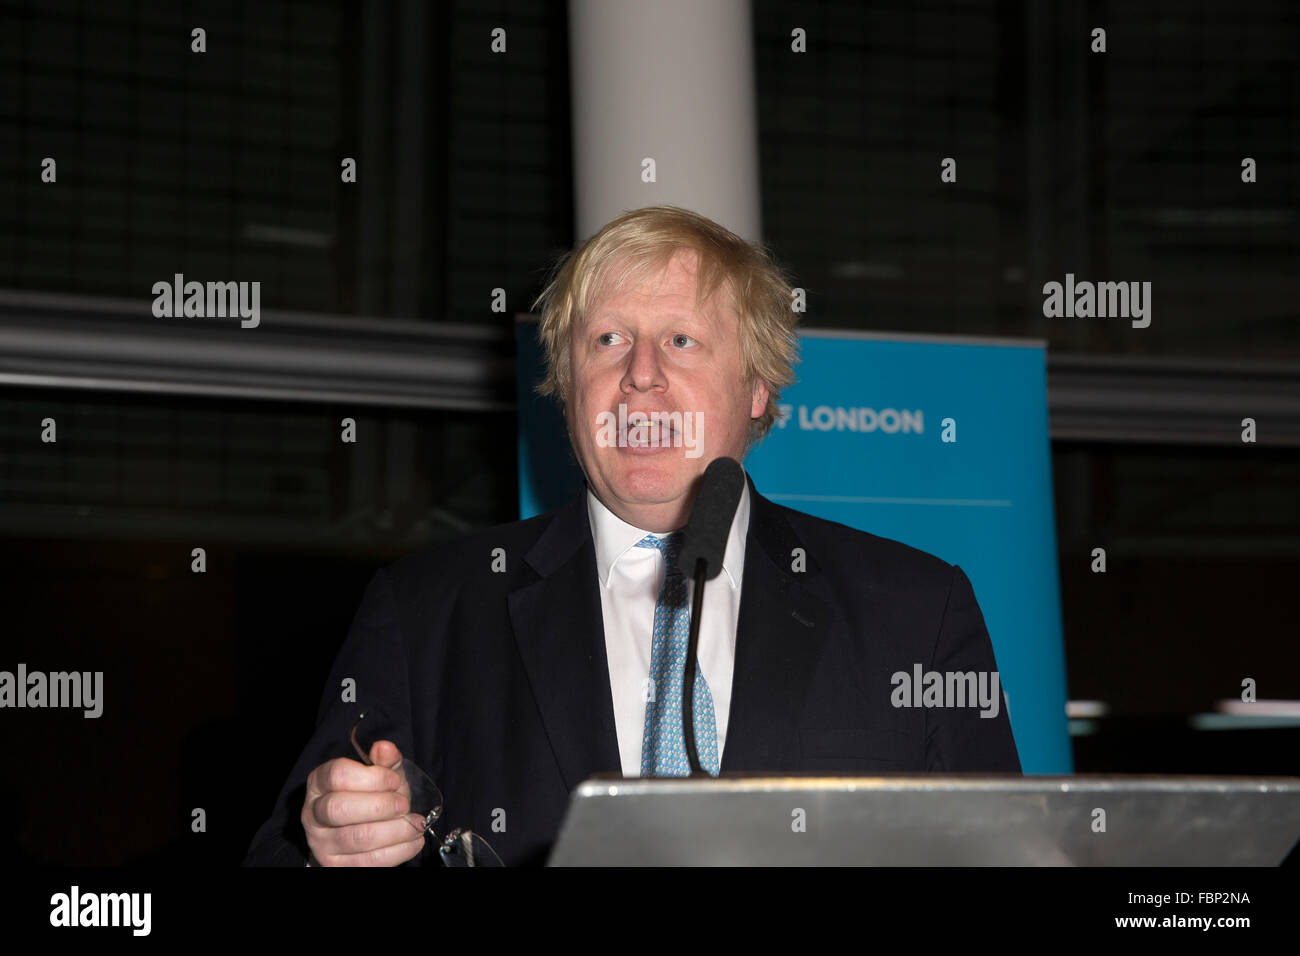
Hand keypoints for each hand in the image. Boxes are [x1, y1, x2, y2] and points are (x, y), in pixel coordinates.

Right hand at [301, 740, 426, 865]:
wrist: (357, 831)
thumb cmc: (369, 797)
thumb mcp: (378, 775)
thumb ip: (384, 761)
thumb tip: (385, 748)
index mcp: (320, 783)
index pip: (337, 775)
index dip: (372, 778)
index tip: (394, 780)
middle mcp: (314, 813)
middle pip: (339, 809)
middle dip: (380, 806)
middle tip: (404, 804)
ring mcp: (322, 842)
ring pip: (357, 838)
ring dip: (395, 831)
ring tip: (416, 824)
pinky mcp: (336, 866)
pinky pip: (368, 862)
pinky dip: (398, 851)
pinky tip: (413, 841)